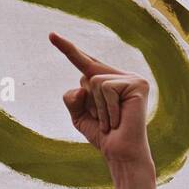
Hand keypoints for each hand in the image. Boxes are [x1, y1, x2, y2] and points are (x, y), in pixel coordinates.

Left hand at [50, 33, 152, 166]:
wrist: (121, 154)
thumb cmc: (103, 136)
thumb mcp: (79, 116)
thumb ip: (72, 97)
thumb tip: (83, 83)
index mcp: (109, 81)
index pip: (85, 62)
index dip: (67, 49)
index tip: (50, 34)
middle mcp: (122, 76)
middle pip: (87, 74)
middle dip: (88, 103)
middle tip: (104, 123)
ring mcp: (132, 78)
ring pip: (95, 81)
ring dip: (98, 108)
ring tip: (111, 122)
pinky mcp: (138, 83)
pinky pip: (106, 88)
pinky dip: (107, 108)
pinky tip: (118, 120)